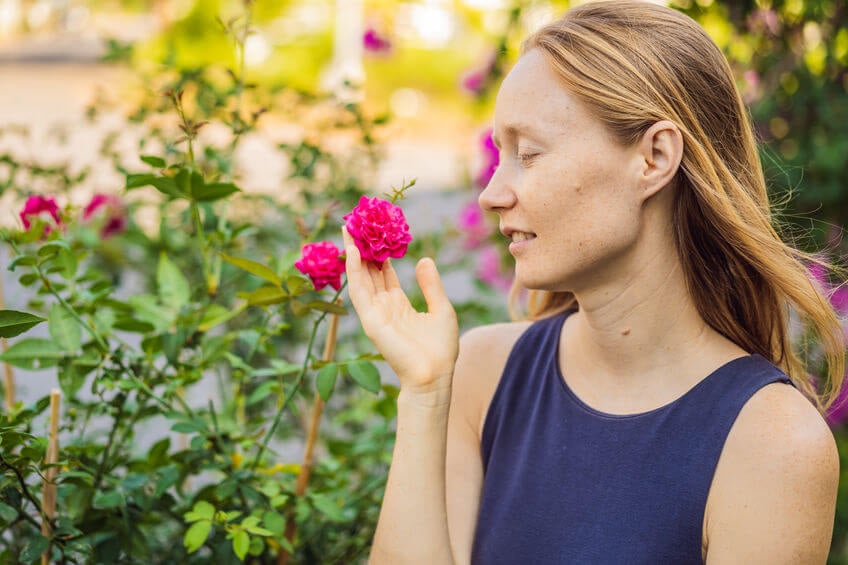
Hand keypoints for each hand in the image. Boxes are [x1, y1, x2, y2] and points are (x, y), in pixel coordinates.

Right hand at [342, 227, 458, 397]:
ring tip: (349, 229)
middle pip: (369, 271)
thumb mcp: (441, 308)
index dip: (379, 253)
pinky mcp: (371, 320)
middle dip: (363, 248)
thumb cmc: (441, 349)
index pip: (383, 273)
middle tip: (358, 223)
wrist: (435, 375)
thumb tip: (424, 259)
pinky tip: (354, 251)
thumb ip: (430, 285)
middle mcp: (383, 306)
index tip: (377, 231)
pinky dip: (355, 271)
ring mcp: (375, 313)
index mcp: (398, 304)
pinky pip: (359, 291)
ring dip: (354, 254)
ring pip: (360, 278)